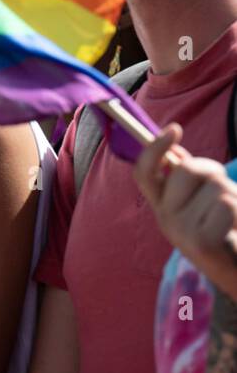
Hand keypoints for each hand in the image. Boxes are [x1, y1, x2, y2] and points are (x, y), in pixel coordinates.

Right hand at [133, 123, 236, 300]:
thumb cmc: (228, 232)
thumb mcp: (204, 202)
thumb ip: (188, 177)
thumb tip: (174, 149)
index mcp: (163, 207)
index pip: (144, 173)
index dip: (154, 148)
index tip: (174, 129)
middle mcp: (165, 219)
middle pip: (186, 169)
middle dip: (212, 172)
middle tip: (225, 195)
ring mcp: (179, 232)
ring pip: (214, 185)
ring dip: (234, 196)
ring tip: (236, 218)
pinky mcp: (199, 243)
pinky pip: (225, 206)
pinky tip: (236, 230)